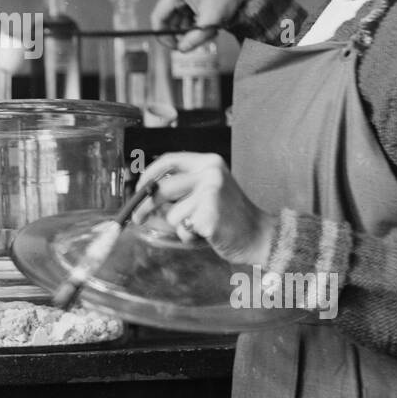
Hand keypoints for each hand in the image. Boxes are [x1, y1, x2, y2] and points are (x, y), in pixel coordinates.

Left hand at [136, 152, 278, 268]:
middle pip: (162, 188)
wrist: (259, 235)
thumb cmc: (230, 216)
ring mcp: (211, 193)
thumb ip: (184, 185)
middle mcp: (210, 173)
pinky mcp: (210, 215)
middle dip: (145, 206)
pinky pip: (183, 229)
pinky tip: (208, 234)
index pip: (169, 160)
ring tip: (201, 226)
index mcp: (209, 163)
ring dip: (180, 226)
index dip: (149, 174)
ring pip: (172, 214)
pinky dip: (190, 237)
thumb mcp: (210, 189)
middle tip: (137, 217)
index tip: (139, 188)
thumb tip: (145, 193)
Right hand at [150, 0, 261, 51]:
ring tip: (208, 29)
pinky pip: (183, 14)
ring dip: (190, 28)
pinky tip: (208, 22)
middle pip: (168, 19)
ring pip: (177, 18)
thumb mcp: (210, 22)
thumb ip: (194, 39)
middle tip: (198, 39)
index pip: (158, 18)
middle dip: (182, 32)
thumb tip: (181, 49)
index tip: (174, 47)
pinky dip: (193, 22)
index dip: (163, 36)